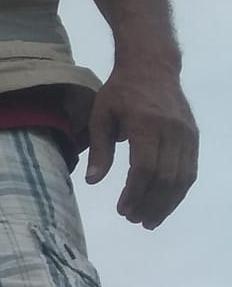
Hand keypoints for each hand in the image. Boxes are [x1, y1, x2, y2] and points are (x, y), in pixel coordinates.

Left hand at [86, 56, 198, 227]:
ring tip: (148, 221)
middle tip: (133, 220)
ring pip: (181, 178)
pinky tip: (164, 205)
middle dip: (149, 204)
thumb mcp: (101, 115)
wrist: (152, 66)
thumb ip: (99, 149)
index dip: (134, 193)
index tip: (122, 209)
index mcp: (146, 123)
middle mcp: (171, 129)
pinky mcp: (193, 136)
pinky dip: (178, 192)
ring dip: (166, 204)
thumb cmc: (121, 91)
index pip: (145, 167)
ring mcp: (186, 133)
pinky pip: (190, 170)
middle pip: (165, 177)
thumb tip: (92, 181)